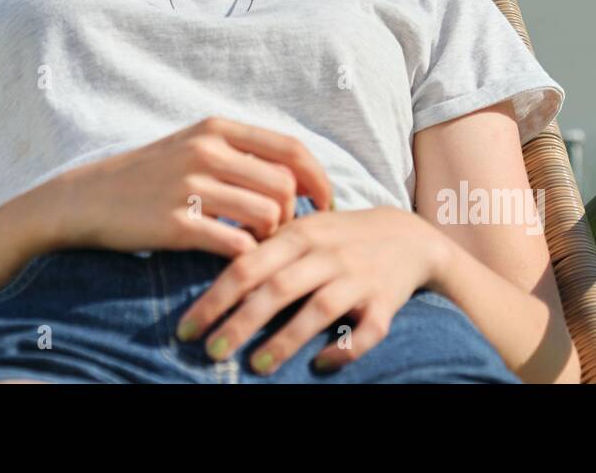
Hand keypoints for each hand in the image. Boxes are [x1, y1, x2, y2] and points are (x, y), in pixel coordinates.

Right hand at [44, 117, 333, 257]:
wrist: (87, 198)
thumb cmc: (148, 175)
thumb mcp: (192, 145)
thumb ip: (239, 151)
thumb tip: (295, 172)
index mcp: (216, 129)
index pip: (291, 148)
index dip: (318, 178)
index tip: (324, 203)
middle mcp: (206, 151)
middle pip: (285, 186)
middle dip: (293, 215)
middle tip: (280, 232)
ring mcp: (190, 187)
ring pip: (267, 215)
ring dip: (271, 237)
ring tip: (255, 243)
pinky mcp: (176, 224)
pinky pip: (236, 245)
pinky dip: (247, 256)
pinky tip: (236, 258)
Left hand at [175, 206, 448, 374]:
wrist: (409, 235)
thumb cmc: (339, 236)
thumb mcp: (301, 229)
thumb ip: (262, 246)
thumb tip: (207, 264)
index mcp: (298, 235)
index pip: (247, 265)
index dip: (214, 298)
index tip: (186, 327)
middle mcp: (326, 254)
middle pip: (276, 289)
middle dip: (240, 323)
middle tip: (211, 352)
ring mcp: (357, 278)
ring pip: (318, 310)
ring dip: (286, 340)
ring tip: (257, 367)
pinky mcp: (386, 302)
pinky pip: (368, 330)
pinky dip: (346, 348)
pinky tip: (322, 365)